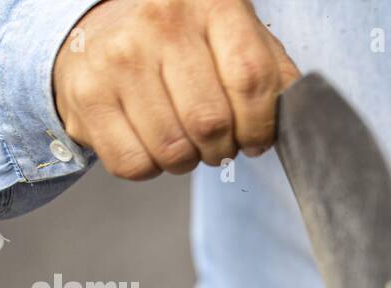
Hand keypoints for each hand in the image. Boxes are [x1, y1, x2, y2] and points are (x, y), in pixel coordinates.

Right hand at [53, 0, 300, 180]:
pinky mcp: (86, 92)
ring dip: (187, 161)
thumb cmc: (185, 43)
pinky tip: (149, 140)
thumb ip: (274, 72)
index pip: (251, 80)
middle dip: (223, 149)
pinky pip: (134, 163)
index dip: (260, 126)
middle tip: (217, 143)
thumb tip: (304, 114)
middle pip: (210, 122)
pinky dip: (150, 168)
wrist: (100, 31)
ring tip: (183, 139)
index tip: (256, 139)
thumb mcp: (236, 38)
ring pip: (173, 149)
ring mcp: (118, 56)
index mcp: (211, 2)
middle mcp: (160, 21)